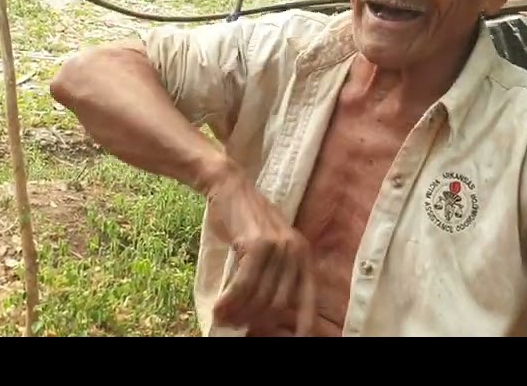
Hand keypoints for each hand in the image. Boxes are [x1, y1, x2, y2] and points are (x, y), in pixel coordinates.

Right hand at [204, 164, 315, 335]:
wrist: (230, 186)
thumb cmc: (244, 219)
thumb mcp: (267, 246)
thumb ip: (272, 275)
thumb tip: (260, 315)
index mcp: (303, 255)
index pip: (307, 298)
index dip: (303, 324)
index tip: (297, 341)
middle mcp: (296, 252)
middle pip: (278, 304)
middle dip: (256, 320)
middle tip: (235, 325)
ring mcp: (279, 247)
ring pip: (260, 297)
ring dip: (239, 313)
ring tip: (223, 318)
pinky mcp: (258, 244)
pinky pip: (244, 284)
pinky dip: (230, 301)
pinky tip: (218, 308)